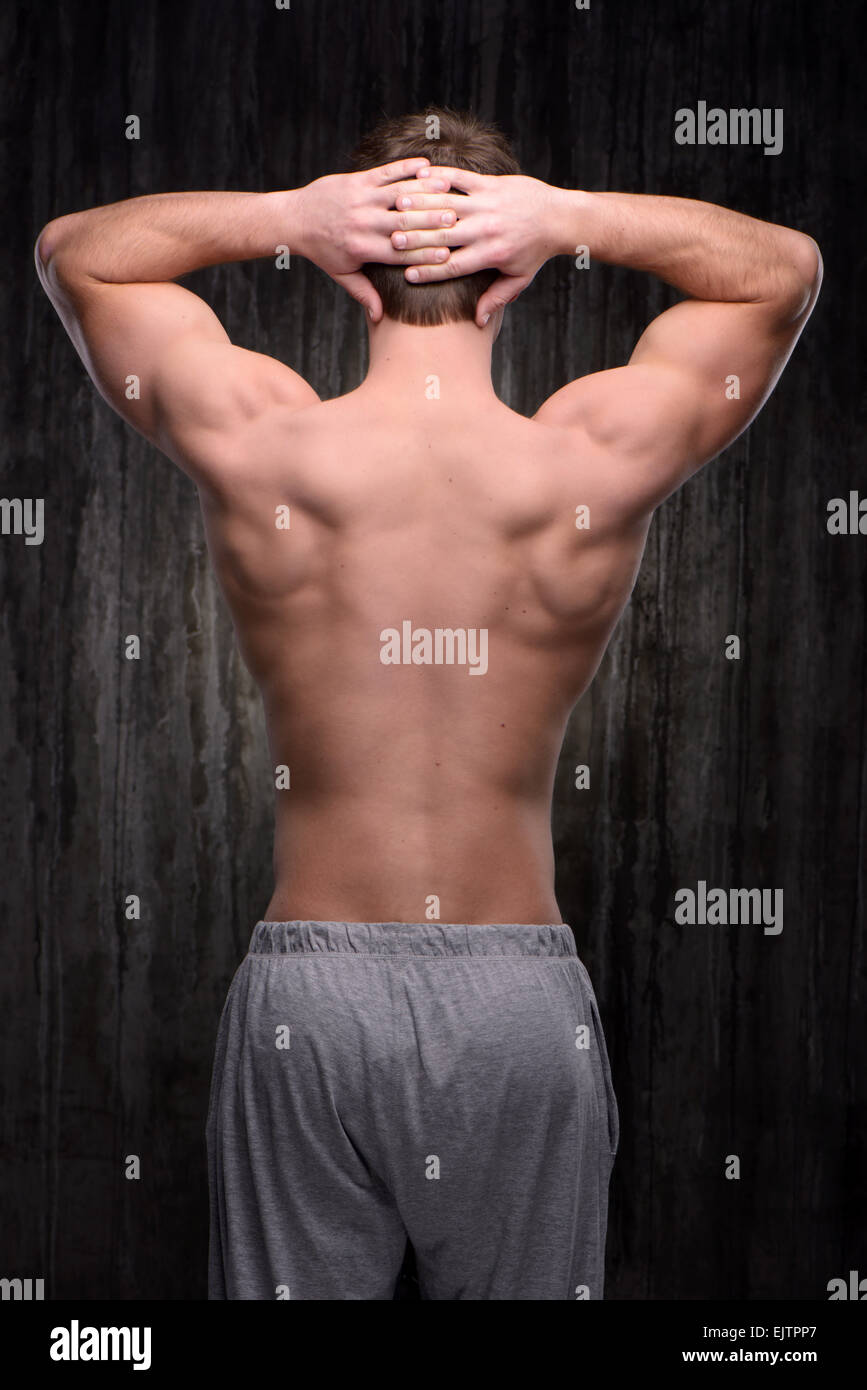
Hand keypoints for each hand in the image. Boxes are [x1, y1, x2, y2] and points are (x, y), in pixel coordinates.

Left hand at [289, 159, 460, 319]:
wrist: (296, 218)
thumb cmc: (322, 250)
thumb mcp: (342, 274)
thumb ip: (363, 293)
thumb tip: (380, 317)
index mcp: (363, 248)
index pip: (400, 253)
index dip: (424, 254)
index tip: (448, 255)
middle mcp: (363, 223)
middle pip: (404, 223)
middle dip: (431, 222)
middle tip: (456, 220)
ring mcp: (361, 199)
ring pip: (399, 194)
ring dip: (425, 192)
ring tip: (449, 190)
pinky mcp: (358, 180)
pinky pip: (386, 172)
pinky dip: (407, 168)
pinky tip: (426, 165)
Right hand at [388, 167, 569, 323]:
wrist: (558, 217)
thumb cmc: (535, 252)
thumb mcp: (518, 279)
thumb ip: (496, 299)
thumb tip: (477, 322)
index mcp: (490, 255)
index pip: (452, 266)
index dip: (428, 272)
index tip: (407, 276)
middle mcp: (486, 229)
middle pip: (444, 236)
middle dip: (417, 238)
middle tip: (392, 240)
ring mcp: (487, 204)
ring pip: (446, 204)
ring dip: (421, 204)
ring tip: (397, 206)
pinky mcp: (490, 184)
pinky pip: (460, 179)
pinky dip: (439, 176)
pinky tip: (419, 176)